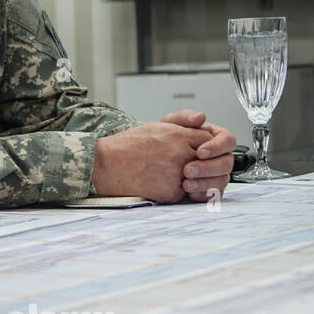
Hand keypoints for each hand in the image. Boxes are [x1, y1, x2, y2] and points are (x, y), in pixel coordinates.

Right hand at [92, 120, 214, 202]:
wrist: (105, 165)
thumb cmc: (126, 147)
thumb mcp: (155, 126)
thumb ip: (182, 123)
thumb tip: (202, 119)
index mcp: (177, 135)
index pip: (208, 139)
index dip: (205, 146)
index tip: (198, 151)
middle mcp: (180, 153)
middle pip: (208, 161)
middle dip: (202, 165)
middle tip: (190, 167)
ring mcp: (176, 173)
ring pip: (198, 179)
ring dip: (191, 180)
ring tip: (172, 176)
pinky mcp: (171, 191)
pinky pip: (183, 194)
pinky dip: (175, 191)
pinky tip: (159, 185)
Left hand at [159, 110, 236, 200]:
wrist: (147, 159)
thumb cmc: (162, 141)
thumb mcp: (170, 125)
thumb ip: (184, 117)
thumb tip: (201, 116)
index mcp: (214, 139)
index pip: (228, 140)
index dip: (217, 146)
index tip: (200, 151)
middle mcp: (218, 157)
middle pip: (226, 163)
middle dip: (208, 168)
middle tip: (188, 170)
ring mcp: (215, 174)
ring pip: (221, 180)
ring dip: (205, 183)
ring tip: (185, 184)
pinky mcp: (208, 188)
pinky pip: (214, 195)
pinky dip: (202, 195)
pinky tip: (190, 193)